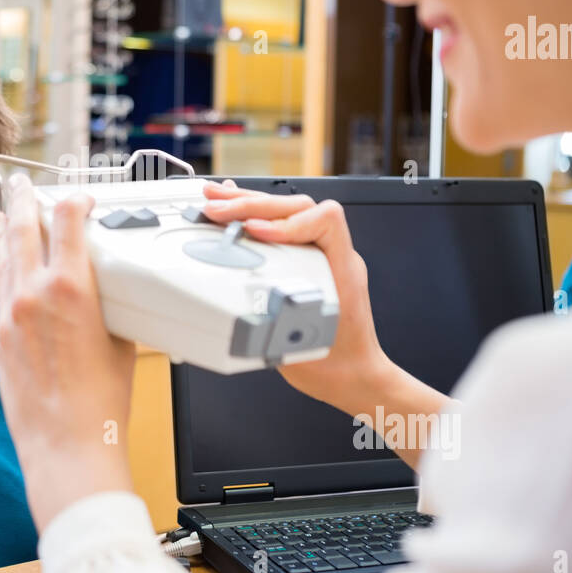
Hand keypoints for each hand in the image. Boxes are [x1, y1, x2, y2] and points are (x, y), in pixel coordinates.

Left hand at [0, 173, 137, 533]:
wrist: (67, 445)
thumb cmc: (102, 402)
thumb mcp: (120, 339)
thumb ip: (106, 304)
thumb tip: (103, 291)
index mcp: (71, 288)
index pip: (67, 221)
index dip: (74, 201)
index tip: (79, 198)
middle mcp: (34, 294)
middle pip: (22, 228)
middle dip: (22, 199)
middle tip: (21, 182)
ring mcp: (11, 315)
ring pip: (3, 257)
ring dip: (4, 230)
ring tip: (2, 212)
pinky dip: (1, 267)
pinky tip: (2, 262)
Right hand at [199, 179, 394, 409]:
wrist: (354, 374)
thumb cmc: (335, 363)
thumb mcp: (298, 346)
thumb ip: (270, 327)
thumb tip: (233, 305)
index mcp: (342, 270)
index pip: (326, 220)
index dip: (287, 222)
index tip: (255, 233)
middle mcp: (335, 256)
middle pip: (299, 207)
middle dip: (254, 204)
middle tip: (217, 209)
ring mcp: (322, 255)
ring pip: (290, 210)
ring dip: (251, 202)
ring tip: (216, 198)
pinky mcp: (309, 260)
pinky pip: (286, 224)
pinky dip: (258, 213)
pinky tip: (235, 206)